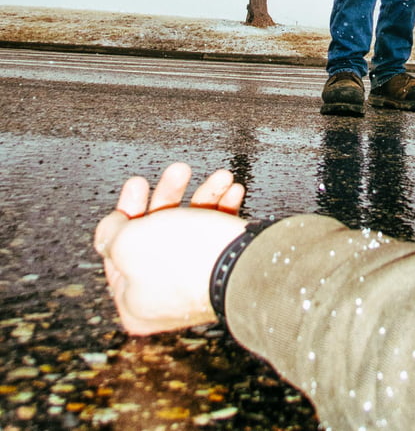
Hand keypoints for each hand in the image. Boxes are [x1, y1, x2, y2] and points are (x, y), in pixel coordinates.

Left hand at [94, 162, 246, 335]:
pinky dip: (224, 209)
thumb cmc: (186, 261)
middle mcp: (165, 296)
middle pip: (157, 233)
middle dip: (171, 194)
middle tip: (177, 172)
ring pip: (191, 228)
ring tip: (220, 176)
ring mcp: (196, 283)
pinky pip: (217, 233)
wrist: (247, 268)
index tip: (137, 187)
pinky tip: (231, 191)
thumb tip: (109, 230)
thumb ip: (111, 233)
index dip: (127, 212)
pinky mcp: (224, 271)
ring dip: (205, 195)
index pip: (119, 249)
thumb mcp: (128, 242)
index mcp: (134, 300)